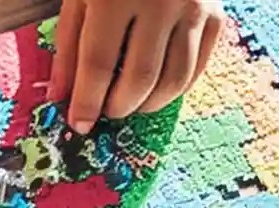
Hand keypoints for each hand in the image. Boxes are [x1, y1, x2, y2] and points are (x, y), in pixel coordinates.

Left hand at [48, 0, 224, 131]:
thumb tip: (62, 96)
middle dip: (119, 106)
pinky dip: (175, 89)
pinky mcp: (216, 15)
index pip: (98, 62)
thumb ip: (69, 44)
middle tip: (106, 112)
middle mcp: (160, 0)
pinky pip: (197, 68)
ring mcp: (194, 8)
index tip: (79, 124)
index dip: (86, 100)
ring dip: (148, 104)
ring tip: (130, 104)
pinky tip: (156, 90)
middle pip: (140, 77)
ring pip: (174, 80)